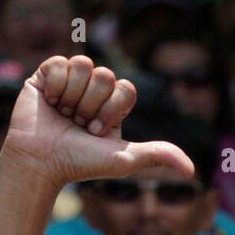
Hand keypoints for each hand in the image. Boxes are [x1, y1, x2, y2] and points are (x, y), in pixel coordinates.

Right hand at [0, 55, 192, 191]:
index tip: (98, 131)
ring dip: (74, 96)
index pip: (126, 87)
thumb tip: (192, 171)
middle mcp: (92, 92)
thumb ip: (158, 155)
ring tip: (63, 115)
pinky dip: (55, 85)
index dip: (112, 109)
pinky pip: (60, 62)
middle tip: (78, 124)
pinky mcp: (45, 76)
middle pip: (105, 75)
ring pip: (84, 65)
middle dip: (92, 104)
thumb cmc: (81, 163)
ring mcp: (69, 82)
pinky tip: (49, 103)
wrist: (42, 163)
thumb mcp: (124, 159)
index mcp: (112, 106)